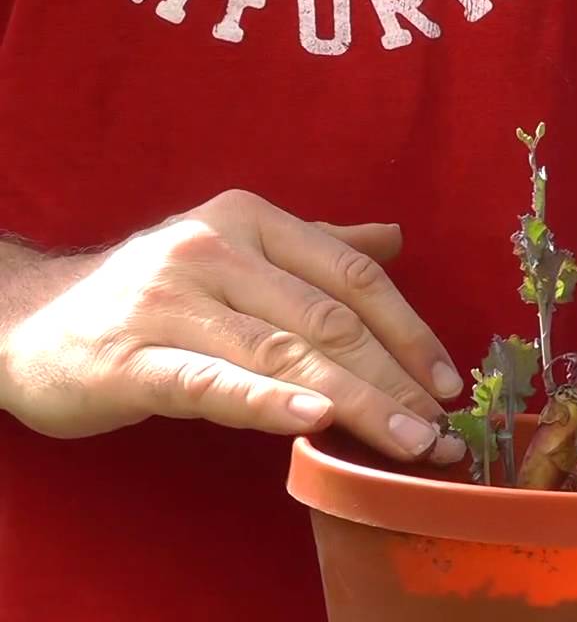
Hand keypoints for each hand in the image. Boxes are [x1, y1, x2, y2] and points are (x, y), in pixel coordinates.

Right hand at [0, 189, 465, 463]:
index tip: (448, 382)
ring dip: (357, 402)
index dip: (409, 332)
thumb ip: (316, 246)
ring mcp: (170, 301)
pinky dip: (268, 399)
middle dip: (395, 379)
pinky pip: (213, 381)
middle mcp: (214, 249)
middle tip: (441, 431)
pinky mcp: (131, 357)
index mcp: (251, 221)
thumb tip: (393, 239)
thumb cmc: (153, 291)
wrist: (30, 318)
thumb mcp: (235, 249)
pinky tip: (314, 420)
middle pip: (328, 320)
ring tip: (408, 442)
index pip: (352, 277)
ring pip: (284, 353)